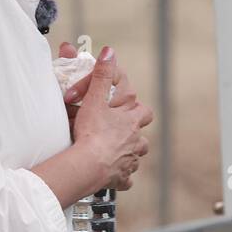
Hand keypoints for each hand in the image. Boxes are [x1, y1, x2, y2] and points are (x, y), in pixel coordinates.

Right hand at [63, 46, 153, 192]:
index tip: (126, 105)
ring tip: (117, 151)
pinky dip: (121, 177)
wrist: (88, 165)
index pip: (142, 110)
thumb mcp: (94, 99)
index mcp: (131, 121)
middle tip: (123, 129)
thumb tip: (109, 52)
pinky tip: (114, 175)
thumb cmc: (91, 134)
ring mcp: (129, 160)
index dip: (135, 107)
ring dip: (130, 152)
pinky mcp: (120, 178)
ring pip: (137, 156)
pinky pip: (126, 179)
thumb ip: (101, 75)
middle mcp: (134, 141)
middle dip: (135, 131)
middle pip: (143, 134)